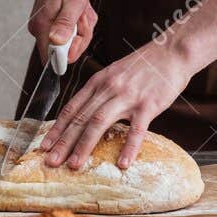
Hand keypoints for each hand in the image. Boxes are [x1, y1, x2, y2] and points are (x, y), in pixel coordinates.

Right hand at [28, 0, 94, 64]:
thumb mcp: (74, 3)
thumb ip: (65, 25)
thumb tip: (57, 44)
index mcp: (42, 27)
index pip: (54, 59)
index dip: (72, 50)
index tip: (79, 30)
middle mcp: (39, 29)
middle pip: (66, 50)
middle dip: (81, 34)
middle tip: (82, 13)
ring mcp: (45, 26)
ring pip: (71, 39)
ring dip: (81, 24)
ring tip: (81, 7)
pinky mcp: (50, 21)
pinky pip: (70, 30)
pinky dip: (79, 20)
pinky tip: (79, 7)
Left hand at [41, 38, 197, 169]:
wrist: (173, 51)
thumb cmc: (145, 66)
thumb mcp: (115, 73)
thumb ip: (101, 92)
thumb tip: (87, 114)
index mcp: (98, 81)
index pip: (71, 108)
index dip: (56, 128)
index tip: (43, 145)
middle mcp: (108, 88)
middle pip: (80, 118)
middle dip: (63, 142)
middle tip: (51, 162)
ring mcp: (128, 96)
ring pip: (99, 122)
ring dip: (84, 146)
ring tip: (74, 165)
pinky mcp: (149, 104)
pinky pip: (136, 129)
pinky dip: (128, 147)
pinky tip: (122, 164)